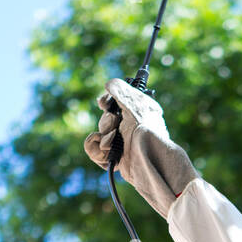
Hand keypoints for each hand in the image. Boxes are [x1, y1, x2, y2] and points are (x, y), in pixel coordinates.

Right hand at [83, 78, 199, 218]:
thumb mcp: (133, 103)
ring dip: (104, 137)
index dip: (107, 102)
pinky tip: (107, 150)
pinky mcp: (115, 157)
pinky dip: (97, 151)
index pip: (117, 102)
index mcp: (138, 112)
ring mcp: (123, 143)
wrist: (145, 158)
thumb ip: (120, 90)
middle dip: (107, 122)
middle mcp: (131, 127)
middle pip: (105, 119)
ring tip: (113, 142)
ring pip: (100, 135)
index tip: (103, 103)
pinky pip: (95, 151)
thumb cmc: (143, 129)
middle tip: (115, 124)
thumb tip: (110, 84)